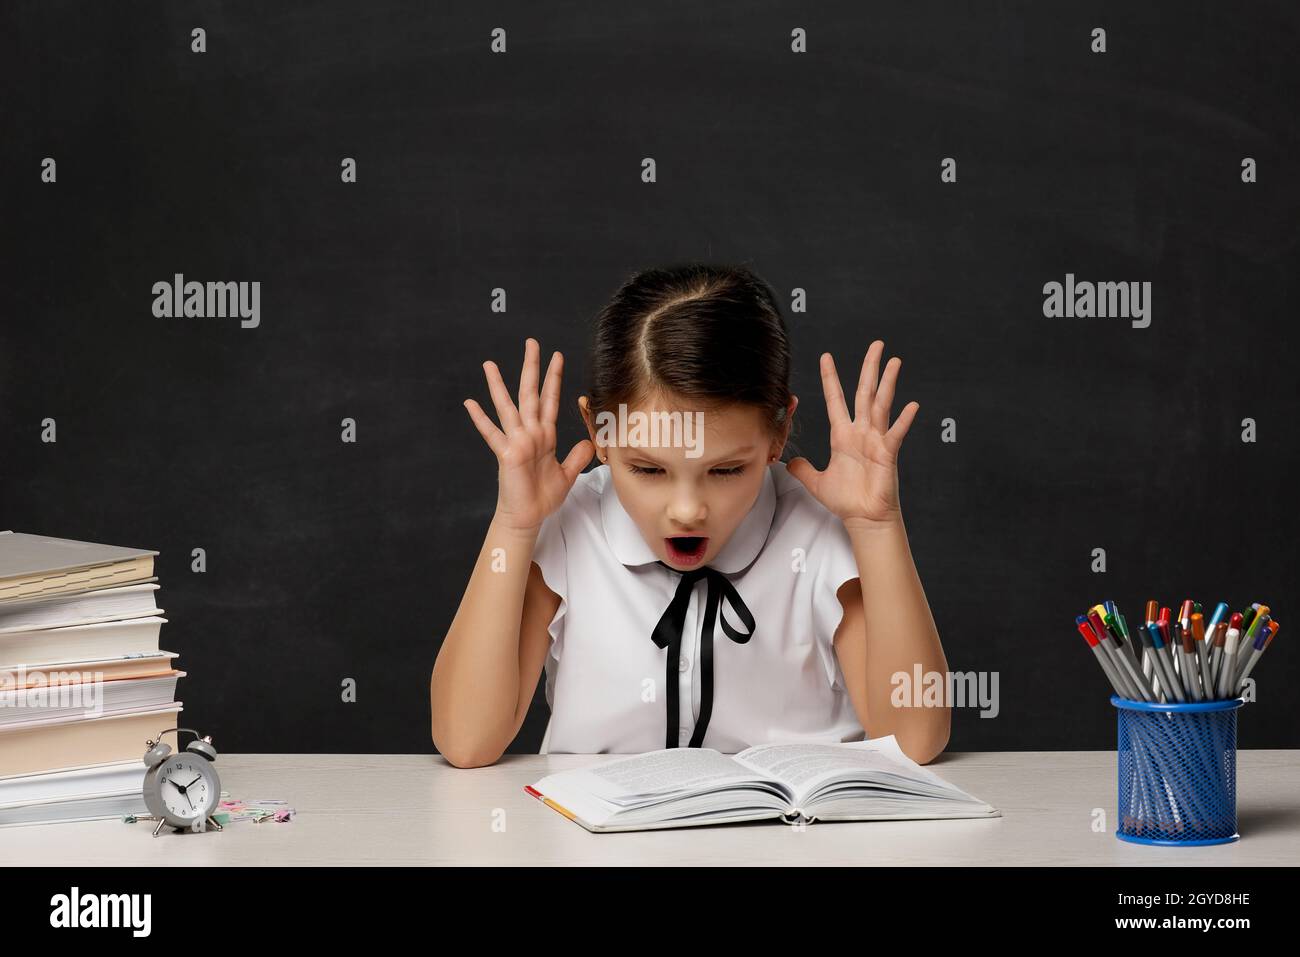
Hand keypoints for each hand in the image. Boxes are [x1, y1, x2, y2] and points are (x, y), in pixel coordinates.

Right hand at [464, 338, 593, 533]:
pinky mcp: (507, 454)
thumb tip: (589, 442)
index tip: (557, 357)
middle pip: (530, 393)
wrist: (529, 517)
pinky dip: (481, 419)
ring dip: (498, 385)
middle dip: (532, 368)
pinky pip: (493, 434)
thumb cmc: (543, 497)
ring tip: (489, 364)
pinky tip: (471, 403)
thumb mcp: (567, 474)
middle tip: (531, 343)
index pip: (550, 400)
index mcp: (545, 436)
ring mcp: (517, 442)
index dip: (554, 378)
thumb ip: (577, 457)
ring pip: (508, 407)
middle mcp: (530, 433)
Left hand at [787, 341, 918, 528]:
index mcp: (843, 435)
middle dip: (869, 368)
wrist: (863, 518)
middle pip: (864, 392)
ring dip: (888, 383)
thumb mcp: (817, 482)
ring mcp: (876, 441)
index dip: (831, 378)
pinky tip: (911, 406)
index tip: (826, 357)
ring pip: (881, 405)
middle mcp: (861, 432)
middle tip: (876, 344)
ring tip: (894, 362)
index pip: (836, 400)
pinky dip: (903, 420)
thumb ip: (803, 469)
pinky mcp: (887, 454)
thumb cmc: (846, 500)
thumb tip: (788, 463)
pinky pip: (895, 434)